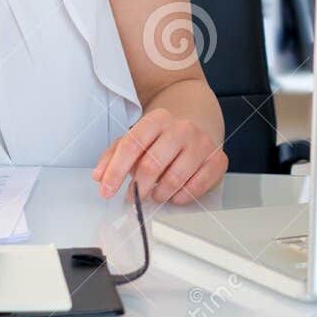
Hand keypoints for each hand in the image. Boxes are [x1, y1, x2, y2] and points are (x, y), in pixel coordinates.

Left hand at [91, 107, 227, 203]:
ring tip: (155, 194)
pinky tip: (175, 194)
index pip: (131, 145)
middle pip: (152, 165)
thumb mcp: (136, 138)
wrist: (198, 123)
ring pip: (174, 179)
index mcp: (157, 119)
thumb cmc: (162, 137)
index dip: (116, 171)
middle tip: (133, 197)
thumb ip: (113, 156)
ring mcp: (202, 143)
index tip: (106, 190)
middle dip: (138, 188)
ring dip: (159, 194)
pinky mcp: (217, 160)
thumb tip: (99, 176)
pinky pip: (196, 188)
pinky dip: (181, 197)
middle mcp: (181, 128)